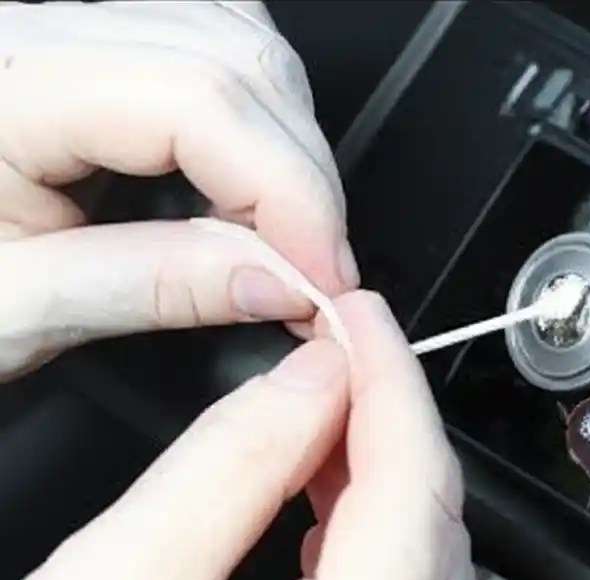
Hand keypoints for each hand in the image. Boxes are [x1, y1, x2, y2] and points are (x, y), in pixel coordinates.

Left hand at [0, 1, 355, 379]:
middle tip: (314, 271)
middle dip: (301, 177)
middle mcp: (32, 31)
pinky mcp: (87, 40)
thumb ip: (154, 284)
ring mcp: (61, 23)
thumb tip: (281, 280)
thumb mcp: (12, 307)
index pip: (199, 102)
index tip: (323, 275)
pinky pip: (212, 32)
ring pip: (239, 37)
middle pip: (237, 63)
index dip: (288, 192)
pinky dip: (257, 102)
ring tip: (283, 228)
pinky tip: (252, 168)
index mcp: (4, 85)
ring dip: (287, 139)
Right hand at [0, 292, 474, 579]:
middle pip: (438, 533)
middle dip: (389, 426)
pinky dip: (380, 552)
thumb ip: (228, 470)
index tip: (358, 315)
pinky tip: (333, 514)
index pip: (414, 492)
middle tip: (336, 351)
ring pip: (436, 577)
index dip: (389, 382)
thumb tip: (314, 379)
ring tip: (325, 417)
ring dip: (386, 486)